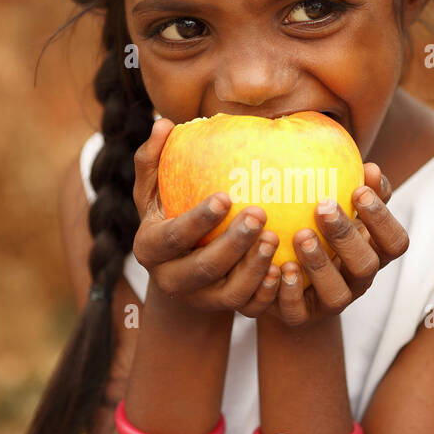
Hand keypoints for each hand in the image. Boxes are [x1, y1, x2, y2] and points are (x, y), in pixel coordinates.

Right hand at [131, 118, 282, 318]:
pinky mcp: (222, 310)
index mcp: (149, 247)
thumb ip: (153, 159)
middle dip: (233, 244)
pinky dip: (266, 292)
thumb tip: (163, 123)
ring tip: (276, 238)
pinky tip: (284, 269)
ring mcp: (198, 300)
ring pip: (228, 294)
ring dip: (254, 268)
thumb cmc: (169, 213)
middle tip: (260, 214)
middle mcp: (169, 280)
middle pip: (203, 268)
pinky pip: (247, 307)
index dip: (199, 220)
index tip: (227, 196)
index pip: (174, 236)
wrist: (178, 265)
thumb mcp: (154, 190)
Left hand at [260, 162, 408, 327]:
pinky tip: (280, 267)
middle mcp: (359, 280)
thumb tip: (369, 167)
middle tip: (324, 207)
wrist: (285, 274)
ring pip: (337, 293)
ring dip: (320, 263)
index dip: (382, 219)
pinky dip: (290, 290)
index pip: (395, 242)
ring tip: (300, 234)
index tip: (359, 190)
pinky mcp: (301, 317)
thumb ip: (358, 188)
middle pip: (366, 265)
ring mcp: (333, 302)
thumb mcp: (341, 208)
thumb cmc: (318, 227)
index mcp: (374, 252)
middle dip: (346, 235)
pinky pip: (298, 311)